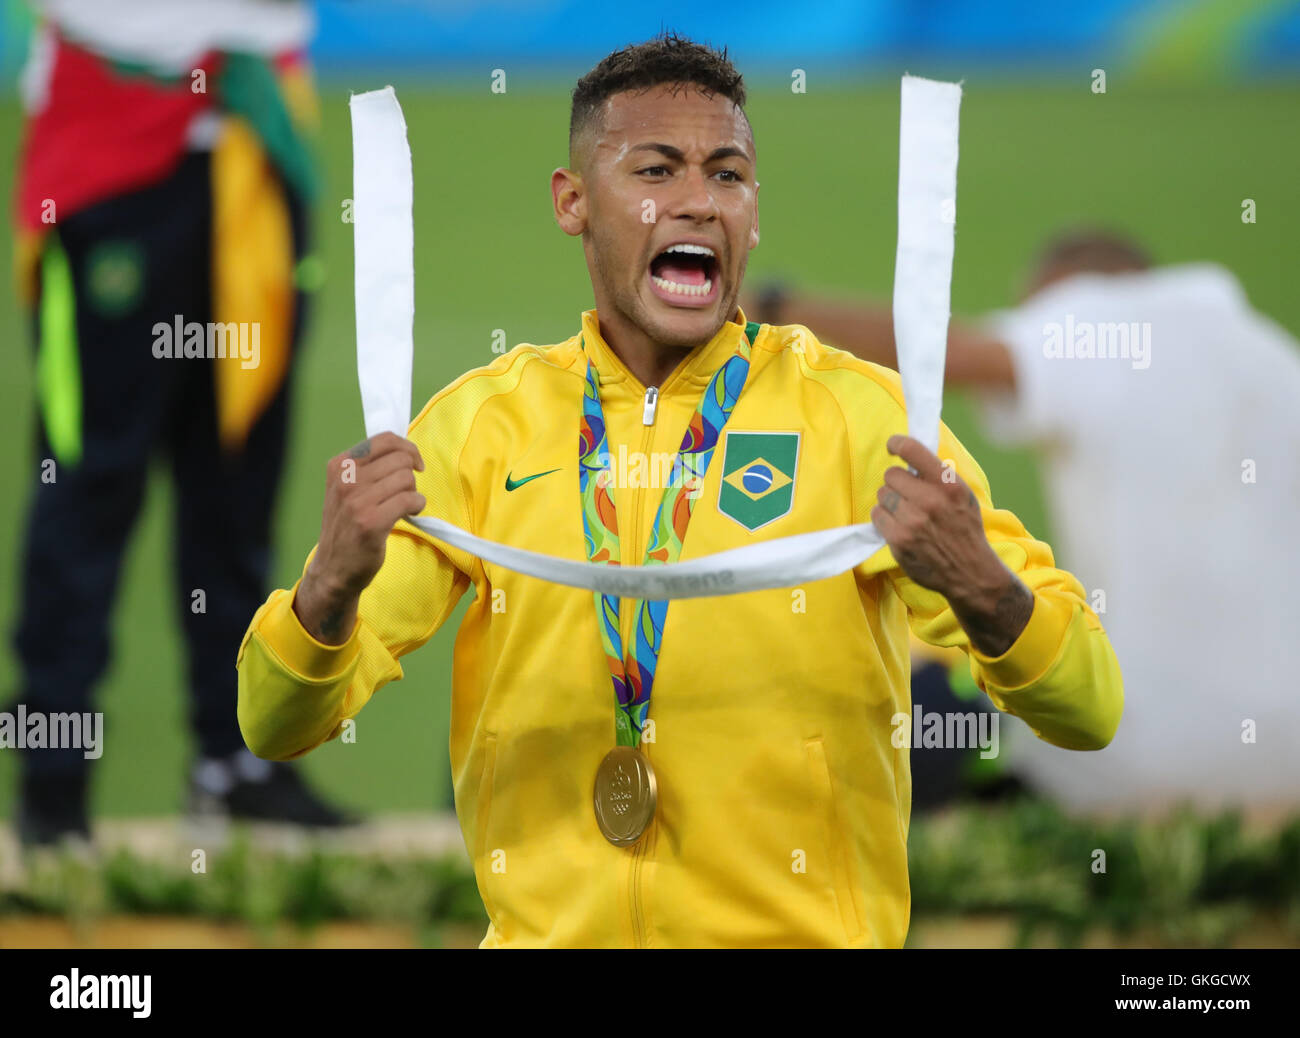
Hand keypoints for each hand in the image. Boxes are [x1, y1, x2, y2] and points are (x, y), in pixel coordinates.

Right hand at [294, 433, 425, 643]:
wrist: (334, 567)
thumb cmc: (347, 525)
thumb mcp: (347, 488)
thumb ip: (368, 466)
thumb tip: (405, 449)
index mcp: (340, 465)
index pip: (385, 440)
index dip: (408, 448)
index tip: (415, 464)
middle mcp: (345, 479)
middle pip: (400, 459)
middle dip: (410, 475)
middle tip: (404, 493)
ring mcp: (356, 501)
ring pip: (407, 478)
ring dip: (413, 493)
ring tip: (403, 506)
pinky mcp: (371, 522)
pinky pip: (410, 500)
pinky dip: (417, 506)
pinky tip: (409, 515)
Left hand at [870, 434, 1032, 655]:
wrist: (969, 571)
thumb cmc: (964, 529)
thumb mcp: (962, 495)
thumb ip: (939, 475)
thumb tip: (909, 454)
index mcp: (949, 484)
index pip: (913, 450)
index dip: (897, 444)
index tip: (892, 446)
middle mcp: (930, 500)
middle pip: (891, 475)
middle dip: (897, 482)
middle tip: (908, 495)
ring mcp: (912, 521)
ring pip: (882, 495)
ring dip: (890, 501)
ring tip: (906, 513)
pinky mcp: (899, 540)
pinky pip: (877, 515)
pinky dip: (884, 519)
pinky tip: (899, 526)